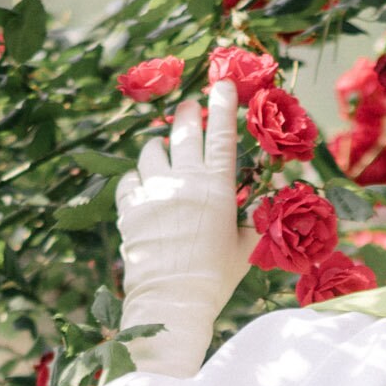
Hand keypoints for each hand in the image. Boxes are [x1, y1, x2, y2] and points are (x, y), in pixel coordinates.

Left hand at [115, 72, 251, 376]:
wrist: (173, 301)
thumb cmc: (215, 279)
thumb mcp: (243, 249)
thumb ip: (248, 220)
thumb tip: (255, 204)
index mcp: (217, 188)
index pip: (222, 134)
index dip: (223, 105)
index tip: (222, 83)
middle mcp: (185, 181)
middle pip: (184, 131)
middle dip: (187, 115)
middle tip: (188, 112)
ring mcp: (155, 191)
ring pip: (151, 152)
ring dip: (158, 152)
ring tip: (163, 159)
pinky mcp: (131, 206)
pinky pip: (130, 179)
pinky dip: (137, 182)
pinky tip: (144, 192)